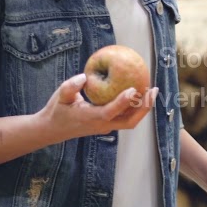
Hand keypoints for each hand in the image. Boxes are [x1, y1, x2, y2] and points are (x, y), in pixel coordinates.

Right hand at [38, 74, 157, 142]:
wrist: (52, 130)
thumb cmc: (57, 111)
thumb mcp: (59, 97)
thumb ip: (70, 87)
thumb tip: (84, 76)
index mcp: (90, 118)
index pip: (110, 112)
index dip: (122, 102)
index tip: (133, 90)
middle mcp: (102, 125)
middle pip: (129, 122)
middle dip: (144, 108)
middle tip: (153, 90)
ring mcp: (107, 127)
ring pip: (130, 121)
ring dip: (143, 108)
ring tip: (151, 90)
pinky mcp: (108, 125)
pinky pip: (126, 117)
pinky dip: (135, 108)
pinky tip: (140, 93)